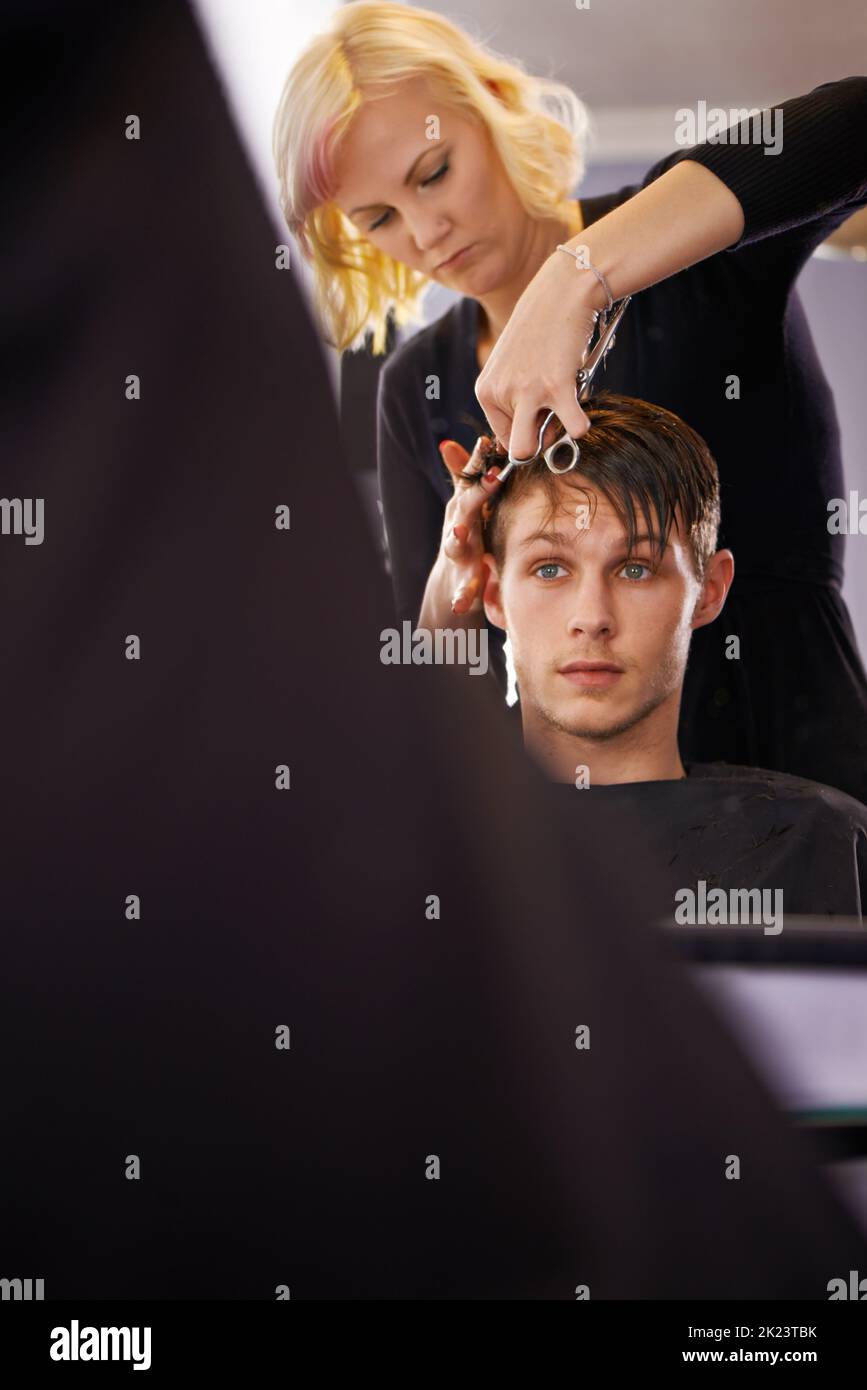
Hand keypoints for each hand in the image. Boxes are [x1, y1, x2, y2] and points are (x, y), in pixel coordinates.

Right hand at [436, 437, 502, 615]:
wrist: (451, 583)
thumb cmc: (466, 535)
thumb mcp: (464, 506)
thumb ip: (462, 475)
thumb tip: (449, 442)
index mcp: (465, 508)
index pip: (472, 480)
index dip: (478, 461)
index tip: (488, 440)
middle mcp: (459, 527)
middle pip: (466, 506)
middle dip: (478, 492)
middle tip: (493, 477)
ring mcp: (459, 555)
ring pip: (455, 545)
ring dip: (456, 537)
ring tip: (459, 533)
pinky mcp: (462, 582)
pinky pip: (460, 591)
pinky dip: (459, 597)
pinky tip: (459, 605)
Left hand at [475, 249, 600, 459]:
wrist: (562, 291)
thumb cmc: (542, 329)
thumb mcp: (514, 365)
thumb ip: (515, 399)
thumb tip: (532, 437)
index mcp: (486, 389)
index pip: (502, 437)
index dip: (526, 431)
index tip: (540, 414)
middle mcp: (502, 392)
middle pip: (517, 448)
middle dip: (538, 443)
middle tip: (553, 418)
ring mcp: (528, 390)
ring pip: (529, 449)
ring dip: (555, 438)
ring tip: (565, 412)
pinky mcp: (557, 386)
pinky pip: (573, 429)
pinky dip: (580, 427)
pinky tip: (581, 413)